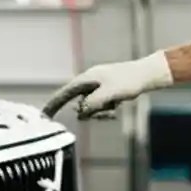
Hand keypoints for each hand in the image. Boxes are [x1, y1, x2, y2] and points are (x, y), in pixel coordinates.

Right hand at [43, 51, 172, 118]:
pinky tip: (116, 107)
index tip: (44, 115)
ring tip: (114, 109)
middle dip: (90, 112)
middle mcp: (89, 82)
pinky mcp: (105, 91)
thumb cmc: (128, 81)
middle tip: (107, 112)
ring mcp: (97, 87)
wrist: (146, 74)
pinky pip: (99, 105)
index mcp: (86, 79)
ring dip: (100, 112)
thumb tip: (81, 112)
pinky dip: (105, 110)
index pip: (64, 93)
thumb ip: (92, 103)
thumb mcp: (108, 94)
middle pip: (79, 103)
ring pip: (90, 106)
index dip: (54, 104)